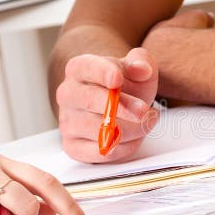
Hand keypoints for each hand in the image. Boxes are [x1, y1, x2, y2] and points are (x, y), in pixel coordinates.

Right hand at [57, 47, 158, 162]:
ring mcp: (67, 121)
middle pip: (90, 101)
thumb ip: (142, 62)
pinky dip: (124, 148)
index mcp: (79, 68)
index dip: (102, 73)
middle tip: (145, 112)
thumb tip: (142, 69)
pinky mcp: (73, 146)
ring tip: (148, 122)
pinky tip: (135, 138)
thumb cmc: (126, 85)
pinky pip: (100, 152)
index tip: (117, 79)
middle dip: (122, 107)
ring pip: (99, 130)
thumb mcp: (138, 69)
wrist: (117, 105)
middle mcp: (68, 94)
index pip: (87, 68)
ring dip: (133, 130)